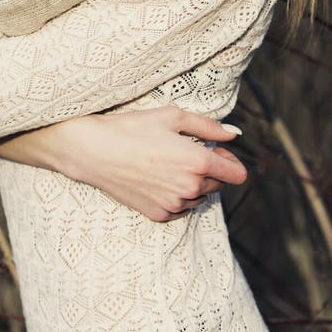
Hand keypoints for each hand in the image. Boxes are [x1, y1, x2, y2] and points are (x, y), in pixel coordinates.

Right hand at [0, 106, 246, 221]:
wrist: (95, 151)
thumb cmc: (133, 128)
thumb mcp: (173, 116)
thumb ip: (209, 126)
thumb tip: (234, 134)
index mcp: (197, 162)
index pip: (237, 174)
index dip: (231, 161)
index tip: (218, 151)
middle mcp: (190, 189)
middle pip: (219, 185)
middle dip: (211, 170)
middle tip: (188, 151)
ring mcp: (173, 205)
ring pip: (200, 198)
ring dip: (194, 183)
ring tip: (170, 164)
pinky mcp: (158, 215)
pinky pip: (181, 208)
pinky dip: (177, 195)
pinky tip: (159, 178)